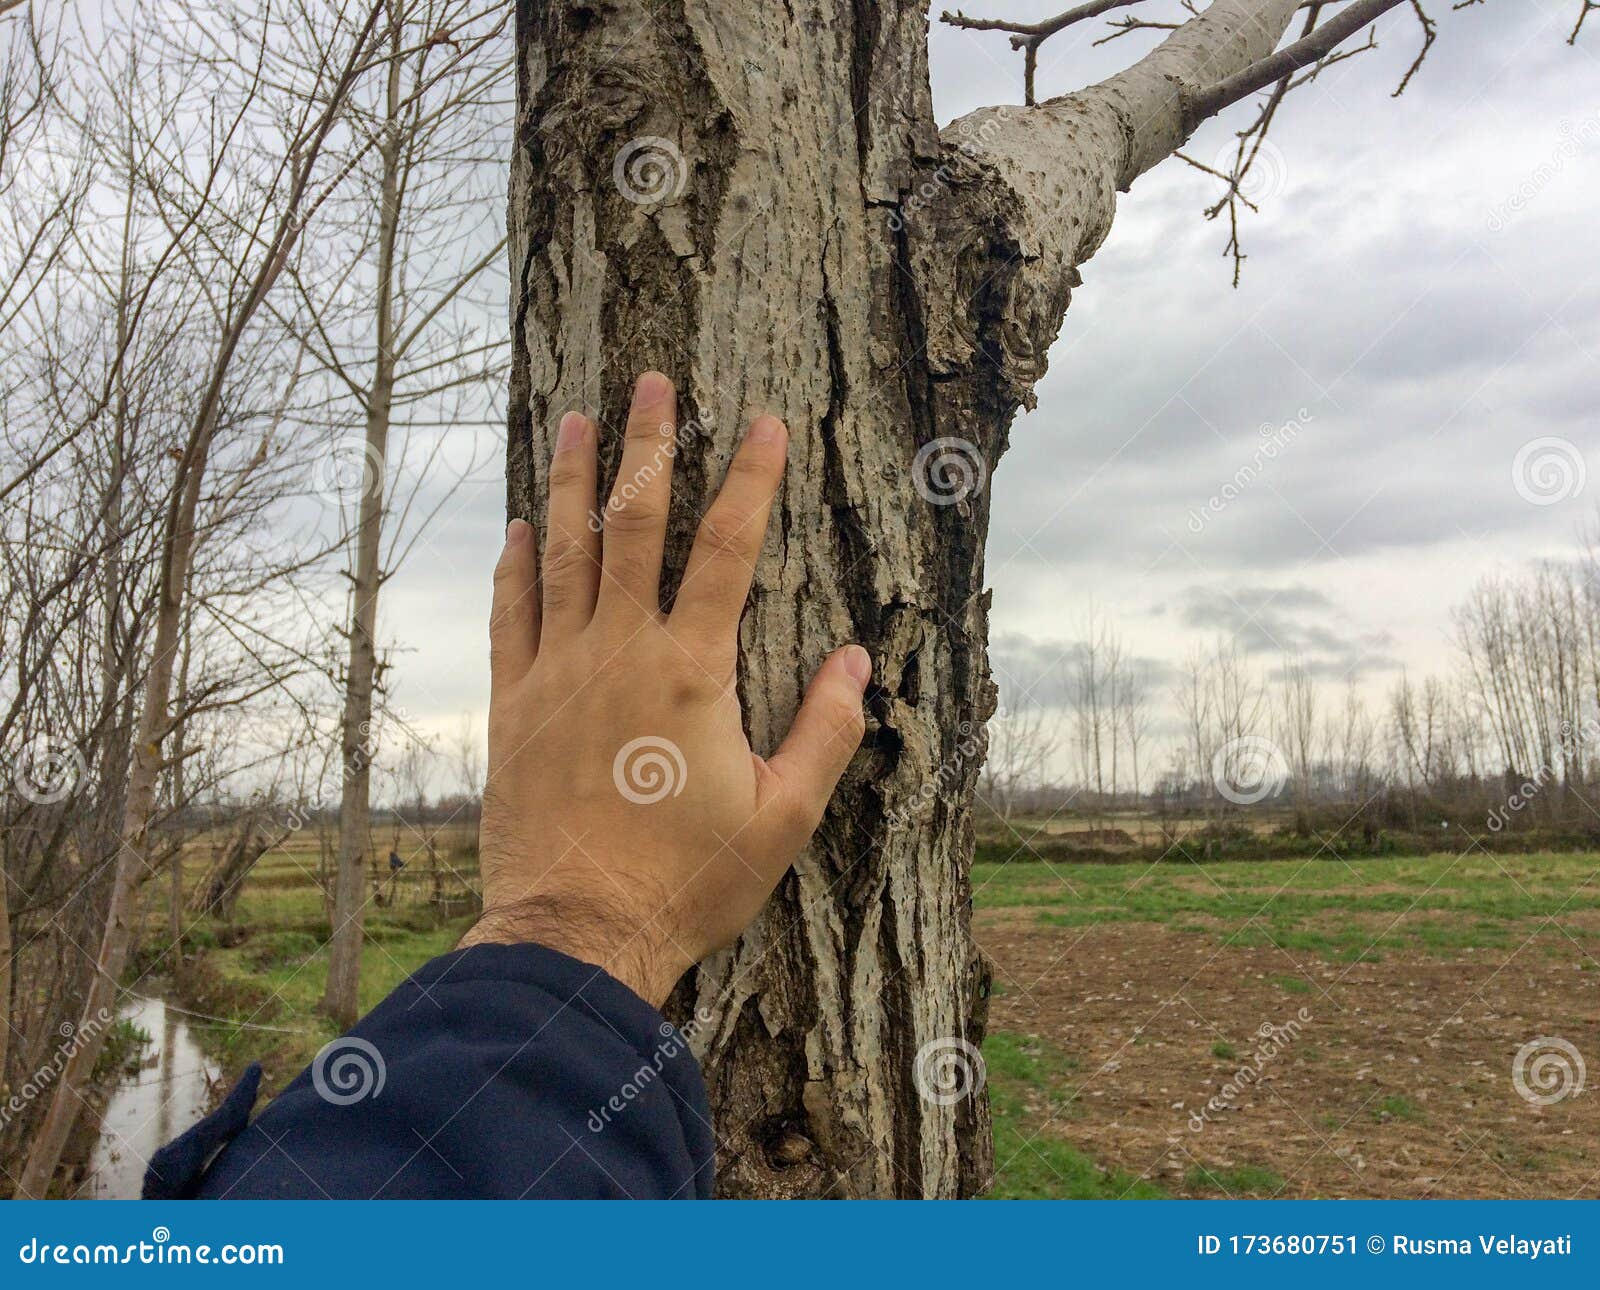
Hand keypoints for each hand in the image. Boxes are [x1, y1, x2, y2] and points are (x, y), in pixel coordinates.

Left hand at [462, 371, 870, 1006]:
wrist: (577, 934)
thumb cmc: (687, 880)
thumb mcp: (783, 817)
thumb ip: (823, 733)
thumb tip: (858, 662)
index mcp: (691, 671)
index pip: (726, 550)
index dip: (748, 479)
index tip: (762, 421)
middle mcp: (618, 653)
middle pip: (633, 525)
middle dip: (646, 447)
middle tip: (647, 380)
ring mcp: (557, 674)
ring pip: (562, 554)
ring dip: (569, 481)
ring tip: (573, 418)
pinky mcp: (515, 707)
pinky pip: (513, 616)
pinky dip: (516, 567)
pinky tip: (519, 528)